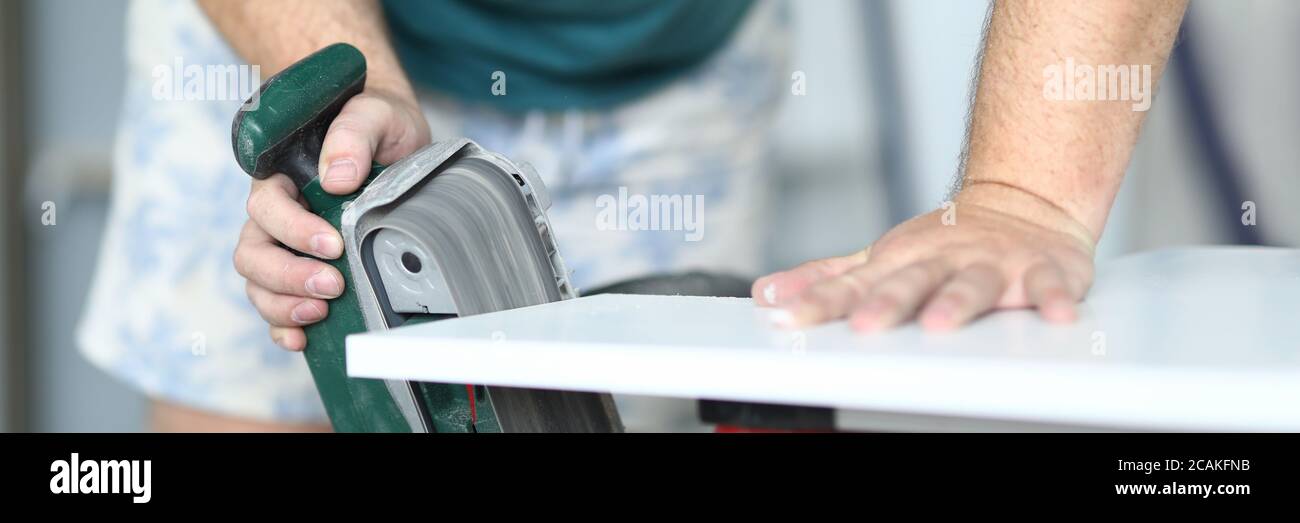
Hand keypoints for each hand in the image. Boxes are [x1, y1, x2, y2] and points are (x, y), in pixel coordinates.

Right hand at [234, 87, 430, 349]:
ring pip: (259, 284)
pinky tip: (303, 340)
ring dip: (283, 305)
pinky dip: (283, 327)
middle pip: (254, 253)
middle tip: (332, 286)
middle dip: (288, 275)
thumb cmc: (378, 122)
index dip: (293, 230)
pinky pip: (277, 306)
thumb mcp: (374, 114)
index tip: (333, 245)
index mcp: (283, 177)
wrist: (395, 139)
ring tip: (320, 313)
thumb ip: (353, 134)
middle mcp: (276, 216)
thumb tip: (337, 178)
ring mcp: (286, 248)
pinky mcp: (305, 273)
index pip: (267, 207)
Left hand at [752, 183, 1096, 331]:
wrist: (1023, 202)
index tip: (788, 318)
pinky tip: (1055, 314)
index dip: (819, 300)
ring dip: (957, 302)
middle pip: (909, 282)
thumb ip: (829, 277)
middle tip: (865, 325)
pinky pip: (1047, 284)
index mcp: (898, 259)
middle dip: (886, 302)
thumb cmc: (943, 241)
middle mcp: (940, 259)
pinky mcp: (1038, 270)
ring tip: (940, 324)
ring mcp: (989, 263)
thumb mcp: (881, 255)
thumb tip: (768, 293)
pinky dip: (1053, 296)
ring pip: (971, 283)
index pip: (851, 284)